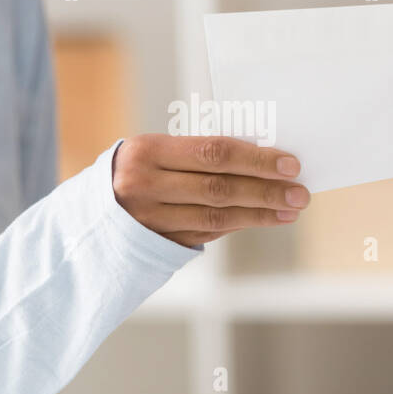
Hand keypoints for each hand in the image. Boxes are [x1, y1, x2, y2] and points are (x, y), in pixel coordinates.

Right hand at [112, 135, 309, 247]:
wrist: (92, 208)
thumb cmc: (139, 167)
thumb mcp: (158, 149)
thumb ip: (201, 153)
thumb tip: (261, 159)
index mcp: (148, 151)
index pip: (213, 152)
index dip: (256, 160)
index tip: (290, 164)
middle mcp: (145, 186)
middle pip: (218, 188)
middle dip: (265, 190)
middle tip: (300, 192)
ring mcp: (150, 219)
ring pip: (216, 218)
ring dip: (259, 213)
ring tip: (291, 209)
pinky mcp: (157, 243)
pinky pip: (207, 234)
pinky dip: (240, 225)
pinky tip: (265, 219)